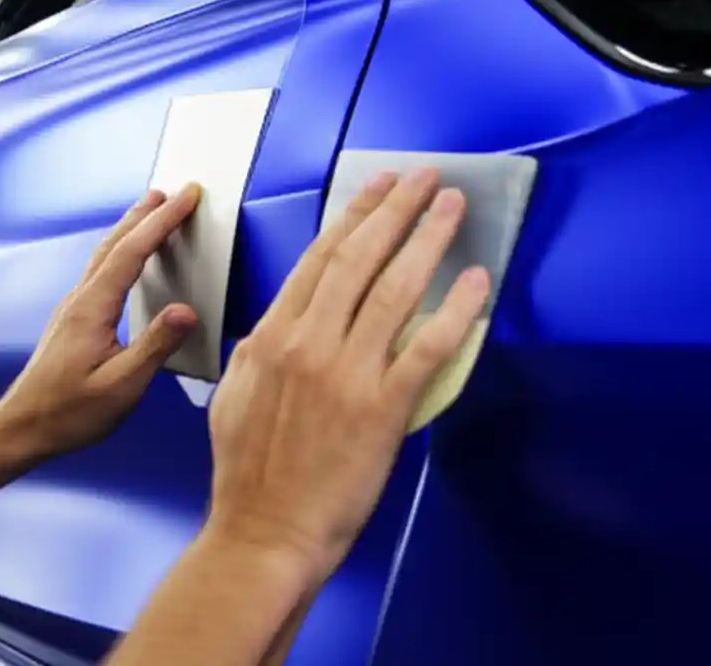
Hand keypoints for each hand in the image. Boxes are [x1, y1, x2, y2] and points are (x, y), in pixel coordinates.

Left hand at [0, 185, 201, 454]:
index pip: (132, 252)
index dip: (162, 222)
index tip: (186, 197)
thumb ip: (155, 346)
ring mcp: (73, 309)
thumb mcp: (122, 386)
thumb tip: (186, 311)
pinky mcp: (73, 321)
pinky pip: (101, 273)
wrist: (23, 427)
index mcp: (93, 308)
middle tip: (171, 192)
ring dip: (130, 230)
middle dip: (145, 214)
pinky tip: (126, 261)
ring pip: (105, 256)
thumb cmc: (71, 412)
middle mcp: (80, 300)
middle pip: (114, 244)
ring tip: (150, 212)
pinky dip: (120, 253)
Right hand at [203, 169, 489, 581]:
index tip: (379, 185)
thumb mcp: (236, 396)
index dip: (354, 216)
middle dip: (395, 211)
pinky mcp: (381, 409)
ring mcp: (346, 375)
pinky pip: (426, 349)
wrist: (265, 531)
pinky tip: (475, 282)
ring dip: (427, 242)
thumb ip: (258, 351)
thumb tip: (277, 323)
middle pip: (359, 260)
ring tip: (452, 209)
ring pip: (393, 291)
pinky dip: (454, 311)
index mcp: (272, 337)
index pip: (319, 260)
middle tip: (425, 178)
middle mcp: (309, 344)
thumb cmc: (248, 471)